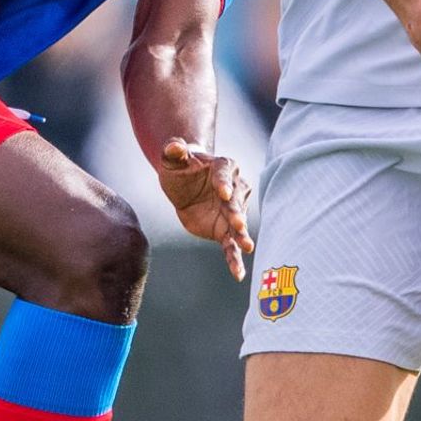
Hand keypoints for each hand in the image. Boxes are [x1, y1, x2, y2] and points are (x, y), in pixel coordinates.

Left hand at [156, 138, 253, 278]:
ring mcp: (232, 212)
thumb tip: (174, 146)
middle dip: (237, 212)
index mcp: (223, 167)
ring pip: (238, 225)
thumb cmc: (180, 167)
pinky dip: (235, 259)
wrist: (185, 185)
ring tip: (248, 246)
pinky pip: (231, 245)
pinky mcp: (225, 230)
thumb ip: (174, 151)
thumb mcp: (172, 158)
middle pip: (236, 201)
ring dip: (242, 235)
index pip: (225, 174)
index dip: (224, 183)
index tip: (224, 192)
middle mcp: (235, 189)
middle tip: (238, 222)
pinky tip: (238, 274)